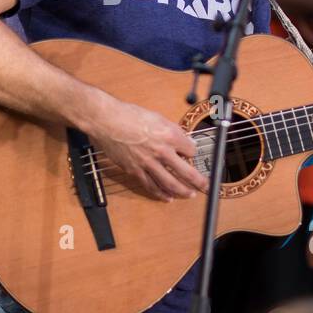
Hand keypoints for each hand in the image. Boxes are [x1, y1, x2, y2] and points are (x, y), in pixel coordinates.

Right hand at [87, 94, 203, 201]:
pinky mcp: (135, 170)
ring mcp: (148, 163)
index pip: (190, 149)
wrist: (107, 121)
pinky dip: (160, 193)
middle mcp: (161, 151)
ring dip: (182, 191)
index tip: (193, 154)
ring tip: (190, 195)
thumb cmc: (128, 115)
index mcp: (169, 135)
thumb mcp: (157, 117)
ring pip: (170, 183)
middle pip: (186, 171)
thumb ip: (171, 130)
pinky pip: (150, 185)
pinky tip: (167, 197)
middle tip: (205, 186)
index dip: (193, 152)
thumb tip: (182, 138)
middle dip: (198, 181)